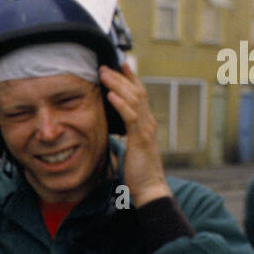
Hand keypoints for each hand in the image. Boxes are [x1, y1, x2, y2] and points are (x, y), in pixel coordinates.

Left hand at [100, 63, 171, 206]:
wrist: (149, 189)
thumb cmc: (138, 172)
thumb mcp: (128, 151)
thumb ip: (121, 140)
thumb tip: (110, 136)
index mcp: (145, 124)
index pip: (139, 95)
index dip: (131, 79)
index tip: (121, 65)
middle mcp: (149, 123)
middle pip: (137, 92)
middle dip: (121, 77)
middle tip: (106, 65)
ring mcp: (146, 130)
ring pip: (134, 100)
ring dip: (118, 85)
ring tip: (104, 74)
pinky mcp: (141, 139)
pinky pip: (131, 117)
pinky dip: (120, 104)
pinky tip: (110, 95)